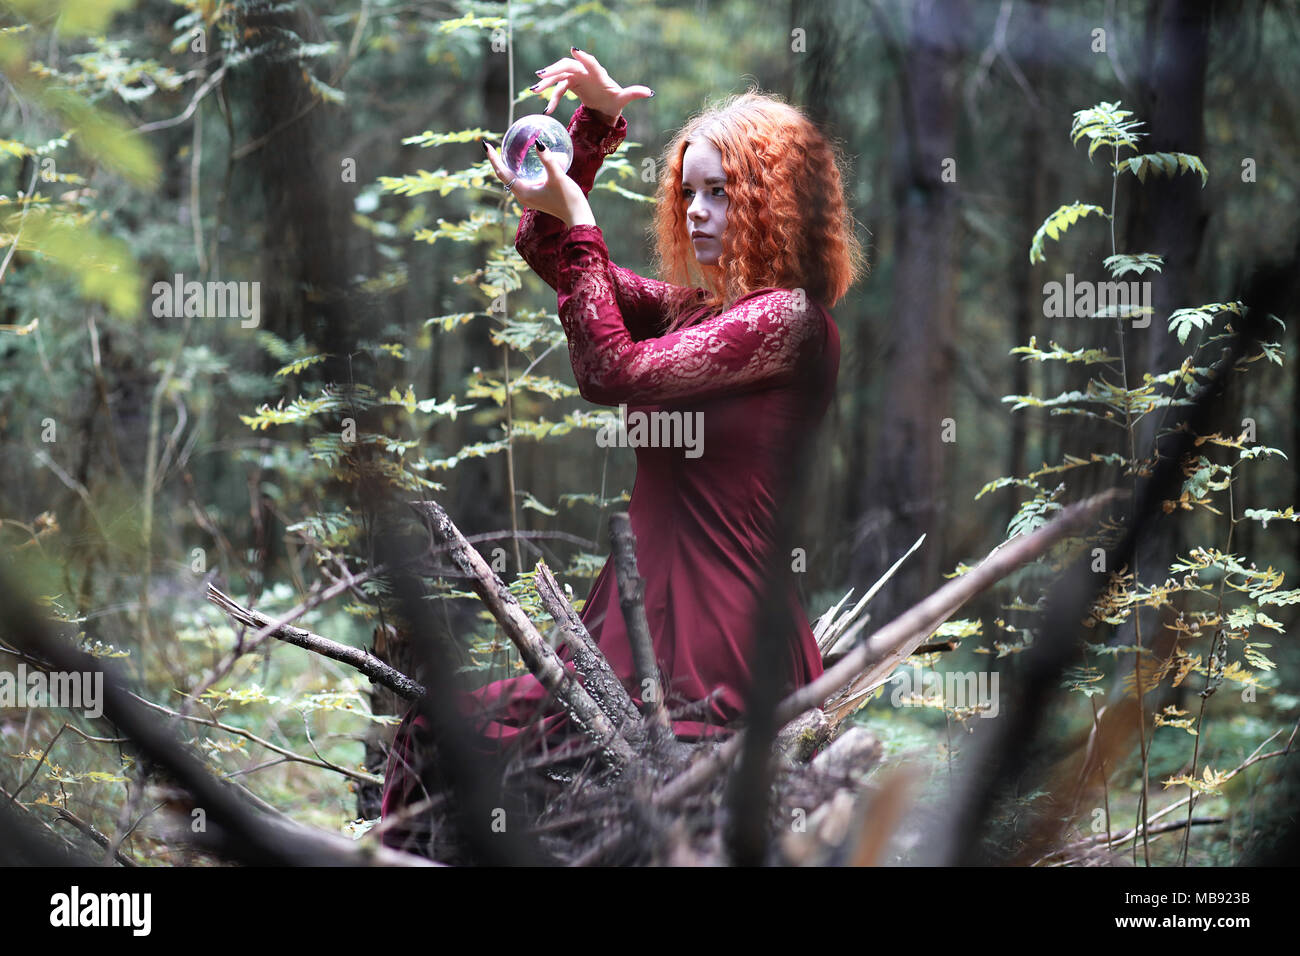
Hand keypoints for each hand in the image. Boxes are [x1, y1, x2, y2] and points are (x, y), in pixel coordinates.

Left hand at [483, 137, 592, 227]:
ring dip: (507, 166)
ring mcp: (528, 198)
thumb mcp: (557, 177)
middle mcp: (522, 196)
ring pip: (512, 179)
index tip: (485, 145)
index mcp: (523, 192)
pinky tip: (523, 163)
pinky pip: (521, 182)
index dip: (493, 158)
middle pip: (504, 176)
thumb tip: (538, 143)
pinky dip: (518, 171)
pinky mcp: (535, 197)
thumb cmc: (568, 198)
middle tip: (492, 146)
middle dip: (497, 161)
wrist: (577, 216)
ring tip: (504, 152)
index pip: (502, 173)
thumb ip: (548, 160)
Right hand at [529, 47, 653, 118]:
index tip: (574, 50)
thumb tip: (649, 92)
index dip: (583, 56)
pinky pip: (558, 89)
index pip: (590, 62)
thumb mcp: (623, 99)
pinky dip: (551, 98)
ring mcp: (576, 77)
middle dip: (555, 70)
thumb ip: (634, 93)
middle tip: (541, 75)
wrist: (606, 106)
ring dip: (547, 82)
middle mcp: (585, 72)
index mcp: (598, 74)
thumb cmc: (615, 100)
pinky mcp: (570, 84)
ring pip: (559, 76)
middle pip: (568, 66)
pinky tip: (546, 110)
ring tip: (534, 89)